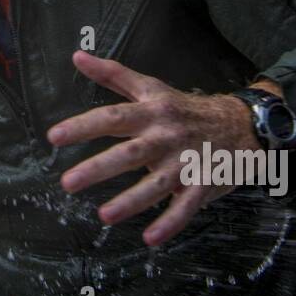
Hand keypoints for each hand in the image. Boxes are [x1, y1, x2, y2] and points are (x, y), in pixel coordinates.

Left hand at [47, 51, 264, 246]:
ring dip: (131, 201)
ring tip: (104, 216)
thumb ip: (113, 75)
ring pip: (156, 183)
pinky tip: (151, 238)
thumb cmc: (185, 109)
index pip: (112, 117)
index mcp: (151, 112)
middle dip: (98, 168)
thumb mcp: (152, 87)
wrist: (241, 124)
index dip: (83, 126)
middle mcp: (166, 136)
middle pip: (130, 153)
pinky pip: (186, 206)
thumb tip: (77, 56)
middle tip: (68, 183)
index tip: (54, 136)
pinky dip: (170, 222)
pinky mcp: (203, 183)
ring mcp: (185, 161)